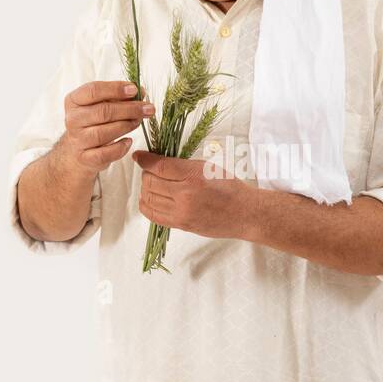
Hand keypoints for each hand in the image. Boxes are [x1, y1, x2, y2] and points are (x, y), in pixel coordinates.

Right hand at [59, 81, 153, 174]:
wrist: (79, 150)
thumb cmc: (94, 122)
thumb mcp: (102, 105)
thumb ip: (119, 97)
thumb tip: (141, 92)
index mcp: (74, 101)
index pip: (93, 90)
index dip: (115, 88)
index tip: (135, 90)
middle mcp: (73, 120)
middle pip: (102, 112)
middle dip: (129, 109)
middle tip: (148, 108)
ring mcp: (77, 140)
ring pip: (104, 133)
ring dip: (126, 126)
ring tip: (138, 121)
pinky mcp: (85, 158)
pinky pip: (105, 154)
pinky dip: (120, 148)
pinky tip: (129, 141)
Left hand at [132, 150, 255, 239]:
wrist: (244, 212)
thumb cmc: (229, 186)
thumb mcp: (207, 167)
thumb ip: (182, 165)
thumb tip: (159, 161)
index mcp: (193, 176)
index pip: (160, 166)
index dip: (145, 159)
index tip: (138, 156)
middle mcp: (185, 195)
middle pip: (150, 182)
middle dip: (146, 173)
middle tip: (150, 170)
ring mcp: (181, 212)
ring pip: (149, 198)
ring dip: (146, 189)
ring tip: (152, 184)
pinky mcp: (181, 225)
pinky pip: (154, 215)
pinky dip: (146, 205)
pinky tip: (147, 199)